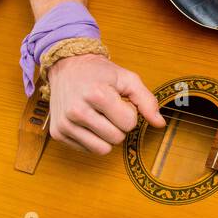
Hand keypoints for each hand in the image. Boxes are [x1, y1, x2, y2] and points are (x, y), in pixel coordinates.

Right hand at [45, 54, 164, 154]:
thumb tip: (160, 124)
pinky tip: (88, 122)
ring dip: (106, 136)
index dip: (129, 113)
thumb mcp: (127, 79)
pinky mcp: (57, 133)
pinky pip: (87, 150)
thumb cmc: (99, 73)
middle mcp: (77, 110)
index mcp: (96, 94)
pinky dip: (92, 139)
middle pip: (116, 138)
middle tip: (109, 110)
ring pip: (102, 150)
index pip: (128, 123)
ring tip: (100, 117)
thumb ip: (147, 101)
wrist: (66, 67)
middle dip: (119, 126)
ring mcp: (65, 123)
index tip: (120, 102)